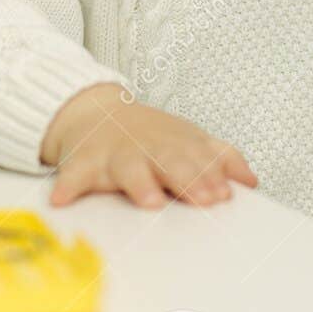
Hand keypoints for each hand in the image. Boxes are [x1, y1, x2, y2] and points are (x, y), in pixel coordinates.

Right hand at [38, 83, 258, 207]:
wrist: (93, 110)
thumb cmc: (146, 134)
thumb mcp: (187, 138)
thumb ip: (220, 157)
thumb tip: (251, 182)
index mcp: (175, 144)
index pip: (199, 158)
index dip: (211, 175)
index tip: (224, 195)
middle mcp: (147, 148)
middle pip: (171, 162)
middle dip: (188, 179)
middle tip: (203, 199)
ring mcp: (115, 155)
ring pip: (128, 169)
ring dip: (139, 184)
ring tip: (149, 201)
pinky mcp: (83, 163)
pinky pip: (73, 175)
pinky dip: (67, 186)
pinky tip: (61, 201)